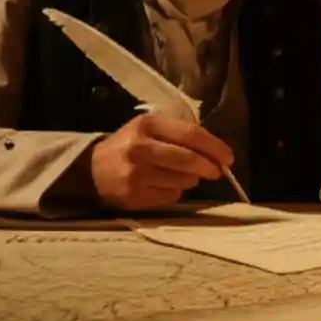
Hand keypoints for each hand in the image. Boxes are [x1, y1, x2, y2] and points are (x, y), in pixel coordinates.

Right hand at [89, 113, 233, 210]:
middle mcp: (140, 148)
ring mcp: (136, 174)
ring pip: (182, 180)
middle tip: (216, 171)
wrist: (92, 170)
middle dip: (209, 167)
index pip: (190, 134)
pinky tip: (165, 185)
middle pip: (188, 159)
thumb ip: (179, 134)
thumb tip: (216, 153)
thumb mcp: (149, 128)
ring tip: (185, 175)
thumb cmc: (129, 145)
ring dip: (192, 179)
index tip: (228, 157)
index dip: (214, 146)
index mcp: (147, 124)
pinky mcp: (134, 196)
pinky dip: (176, 191)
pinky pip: (171, 196)